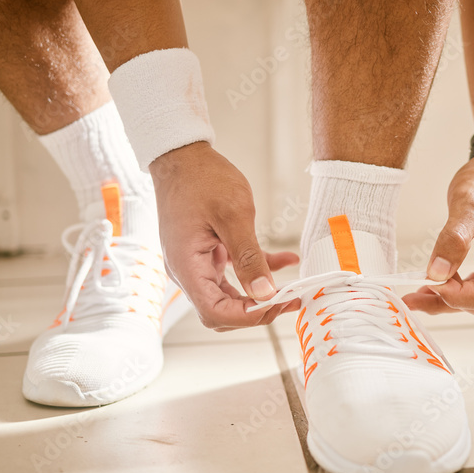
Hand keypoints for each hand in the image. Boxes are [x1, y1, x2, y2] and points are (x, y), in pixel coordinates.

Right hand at [149, 142, 299, 329]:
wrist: (183, 156)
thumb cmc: (202, 179)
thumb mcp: (233, 215)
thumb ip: (249, 257)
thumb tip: (264, 293)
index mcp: (187, 266)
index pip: (215, 312)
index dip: (247, 316)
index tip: (277, 303)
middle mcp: (187, 271)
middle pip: (221, 310)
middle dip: (255, 310)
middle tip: (288, 300)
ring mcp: (195, 263)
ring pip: (227, 296)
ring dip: (258, 295)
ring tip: (291, 290)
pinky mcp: (205, 253)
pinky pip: (232, 272)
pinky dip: (256, 270)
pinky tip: (285, 260)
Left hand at [403, 146, 473, 322]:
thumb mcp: (469, 201)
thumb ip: (454, 238)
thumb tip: (436, 273)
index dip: (460, 298)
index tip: (429, 286)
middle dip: (453, 304)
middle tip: (416, 295)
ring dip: (452, 300)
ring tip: (420, 291)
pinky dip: (458, 289)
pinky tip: (436, 282)